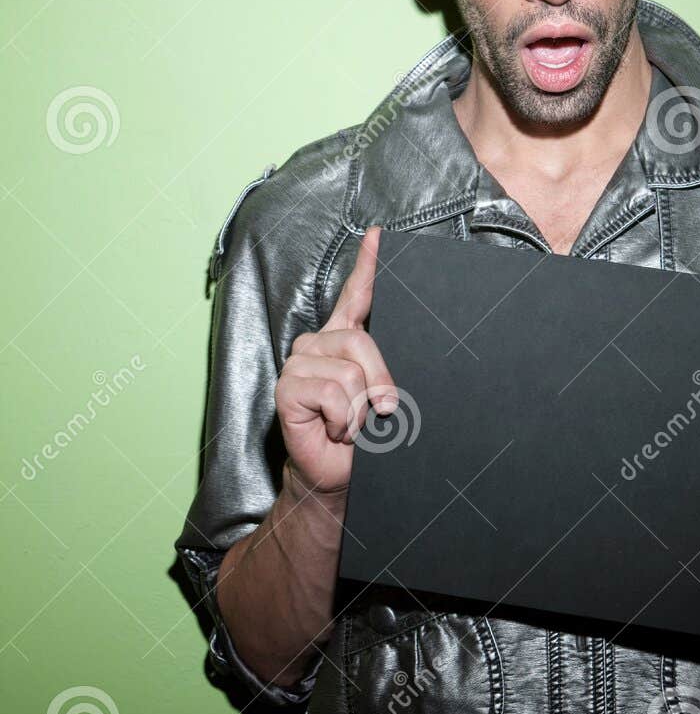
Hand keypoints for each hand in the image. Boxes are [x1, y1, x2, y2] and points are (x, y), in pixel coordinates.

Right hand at [275, 225, 397, 494]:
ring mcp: (299, 363)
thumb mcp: (384, 397)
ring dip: (362, 410)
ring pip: (349, 372)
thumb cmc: (366, 438)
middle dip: (381, 382)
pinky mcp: (288, 387)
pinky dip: (344, 420)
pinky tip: (335, 430)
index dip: (368, 264)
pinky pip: (333, 393)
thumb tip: (397, 368)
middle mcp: (318, 344)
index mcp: (343, 340)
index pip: (356, 295)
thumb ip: (388, 369)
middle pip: (361, 341)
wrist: (340, 477)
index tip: (381, 236)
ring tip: (353, 424)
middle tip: (381, 411)